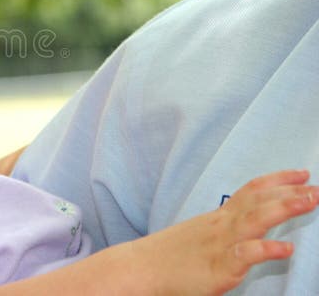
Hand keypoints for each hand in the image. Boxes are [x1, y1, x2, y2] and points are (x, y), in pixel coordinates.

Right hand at [130, 169, 317, 294]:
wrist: (140, 268)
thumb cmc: (171, 256)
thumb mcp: (201, 234)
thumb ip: (225, 228)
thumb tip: (247, 226)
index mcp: (219, 218)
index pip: (251, 191)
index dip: (278, 180)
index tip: (302, 172)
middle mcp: (222, 226)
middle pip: (258, 201)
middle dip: (289, 191)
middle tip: (316, 184)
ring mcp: (220, 245)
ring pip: (254, 221)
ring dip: (283, 208)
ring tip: (309, 200)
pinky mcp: (218, 269)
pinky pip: (244, 256)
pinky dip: (266, 250)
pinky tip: (287, 249)